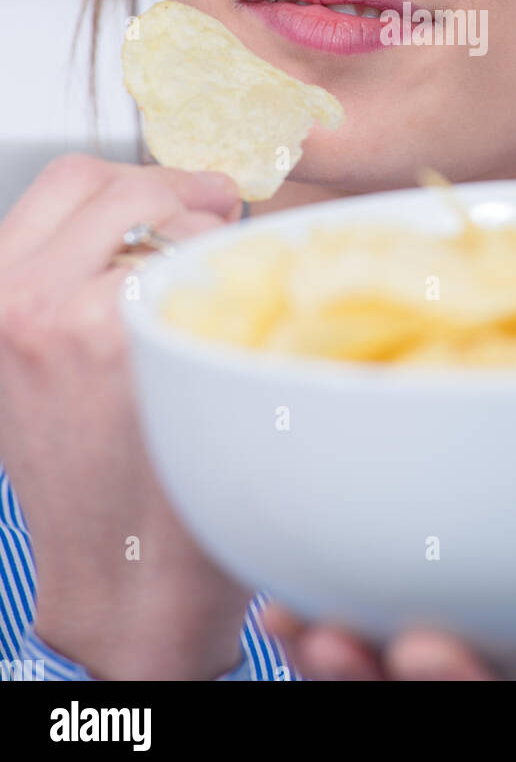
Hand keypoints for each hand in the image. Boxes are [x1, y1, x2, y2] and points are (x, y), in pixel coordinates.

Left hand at [0, 154, 251, 679]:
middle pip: (114, 183)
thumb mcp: (218, 392)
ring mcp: (1, 312)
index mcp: (99, 325)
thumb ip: (219, 294)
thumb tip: (233, 224)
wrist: (121, 579)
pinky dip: (83, 221)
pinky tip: (124, 249)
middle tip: (221, 205)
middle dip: (179, 189)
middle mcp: (33, 307)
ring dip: (127, 192)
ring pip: (66, 187)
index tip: (246, 236)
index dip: (226, 231)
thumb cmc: (182, 506)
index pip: (182, 222)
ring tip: (173, 216)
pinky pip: (34, 226)